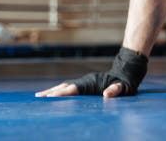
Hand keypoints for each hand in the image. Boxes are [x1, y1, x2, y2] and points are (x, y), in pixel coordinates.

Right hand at [33, 47, 147, 97]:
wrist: (127, 69)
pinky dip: (59, 90)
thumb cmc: (126, 81)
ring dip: (52, 91)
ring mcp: (85, 81)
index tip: (50, 98)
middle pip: (65, 86)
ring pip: (65, 86)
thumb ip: (116, 90)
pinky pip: (69, 87)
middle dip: (52, 92)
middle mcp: (86, 81)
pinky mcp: (86, 83)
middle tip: (38, 98)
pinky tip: (52, 95)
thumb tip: (106, 94)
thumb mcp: (124, 87)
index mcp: (92, 83)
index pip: (75, 89)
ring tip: (39, 97)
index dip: (63, 93)